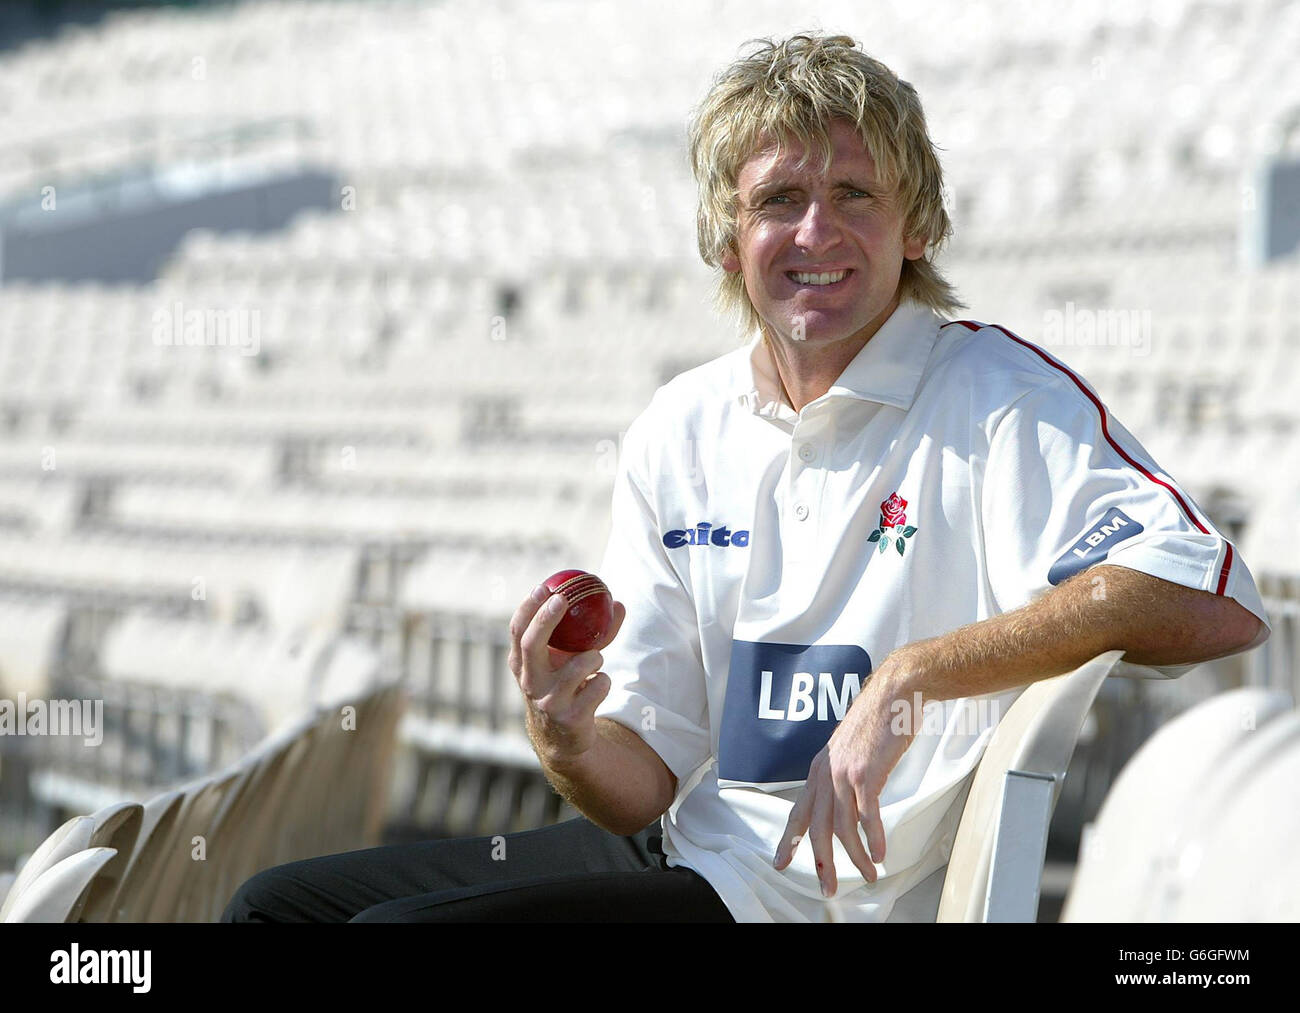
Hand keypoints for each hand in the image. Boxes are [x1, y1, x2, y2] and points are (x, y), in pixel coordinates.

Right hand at [508, 582, 625, 764]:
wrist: (564, 737)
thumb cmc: (567, 685)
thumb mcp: (569, 659)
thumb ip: (592, 633)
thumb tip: (618, 603)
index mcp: (522, 663)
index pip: (517, 630)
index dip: (527, 607)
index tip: (543, 586)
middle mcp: (529, 681)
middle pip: (531, 643)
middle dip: (545, 618)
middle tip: (561, 598)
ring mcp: (547, 701)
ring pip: (579, 665)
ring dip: (595, 659)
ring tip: (593, 665)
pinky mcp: (570, 718)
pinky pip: (599, 686)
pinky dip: (604, 681)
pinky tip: (595, 689)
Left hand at [772, 661, 915, 896]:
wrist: (894, 694)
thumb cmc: (876, 721)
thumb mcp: (847, 749)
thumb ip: (841, 773)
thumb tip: (844, 800)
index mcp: (819, 769)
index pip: (799, 812)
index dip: (789, 839)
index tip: (780, 863)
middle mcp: (826, 773)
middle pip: (819, 828)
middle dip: (822, 863)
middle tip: (828, 889)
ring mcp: (845, 773)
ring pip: (844, 827)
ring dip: (856, 857)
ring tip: (868, 875)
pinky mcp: (867, 773)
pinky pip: (868, 815)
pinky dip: (874, 838)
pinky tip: (881, 854)